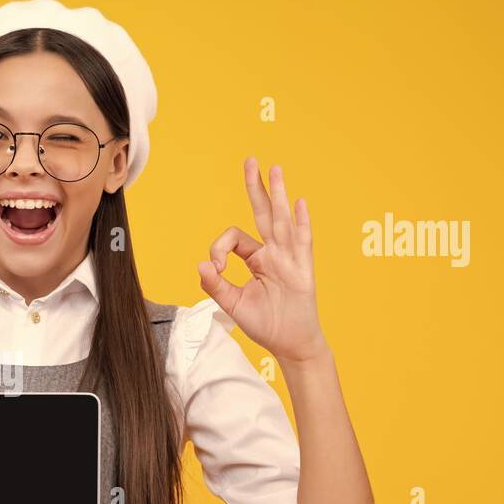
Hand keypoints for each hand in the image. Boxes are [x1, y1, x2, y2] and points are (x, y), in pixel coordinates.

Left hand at [197, 157, 329, 364]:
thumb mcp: (232, 304)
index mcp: (257, 258)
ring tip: (274, 169)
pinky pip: (302, 241)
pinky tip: (298, 203)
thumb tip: (200, 264)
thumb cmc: (264, 323)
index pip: (234, 238)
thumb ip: (216, 285)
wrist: (289, 343)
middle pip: (263, 213)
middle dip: (256, 187)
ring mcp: (290, 258)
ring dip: (278, 194)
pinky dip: (301, 222)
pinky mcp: (302, 269)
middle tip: (250, 160)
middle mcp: (274, 252)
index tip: (215, 268)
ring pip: (281, 220)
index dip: (219, 247)